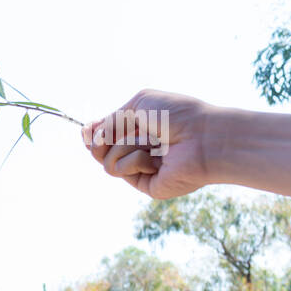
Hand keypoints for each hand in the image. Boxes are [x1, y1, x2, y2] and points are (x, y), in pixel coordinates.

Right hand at [83, 90, 214, 199]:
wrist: (203, 136)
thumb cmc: (177, 115)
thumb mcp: (139, 105)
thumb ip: (111, 120)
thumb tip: (89, 133)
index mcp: (138, 129)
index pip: (104, 135)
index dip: (92, 134)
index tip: (87, 130)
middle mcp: (138, 150)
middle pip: (98, 151)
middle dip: (100, 141)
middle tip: (111, 135)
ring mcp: (140, 169)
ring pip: (106, 161)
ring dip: (123, 146)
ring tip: (150, 143)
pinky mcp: (144, 185)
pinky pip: (119, 172)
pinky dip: (133, 160)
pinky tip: (154, 158)